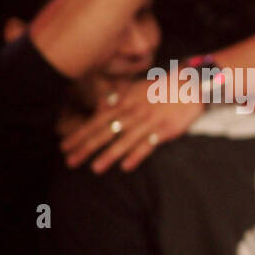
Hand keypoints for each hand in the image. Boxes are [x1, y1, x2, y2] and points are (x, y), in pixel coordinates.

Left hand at [60, 74, 203, 172]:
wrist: (190, 85)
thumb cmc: (162, 88)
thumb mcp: (136, 89)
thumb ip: (117, 99)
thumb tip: (100, 108)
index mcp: (124, 103)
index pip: (96, 121)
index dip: (80, 134)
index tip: (64, 146)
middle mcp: (133, 113)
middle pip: (105, 132)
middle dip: (86, 147)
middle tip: (70, 161)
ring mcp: (149, 122)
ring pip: (125, 140)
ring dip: (109, 155)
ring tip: (95, 169)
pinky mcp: (165, 130)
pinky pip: (149, 145)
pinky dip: (137, 155)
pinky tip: (126, 167)